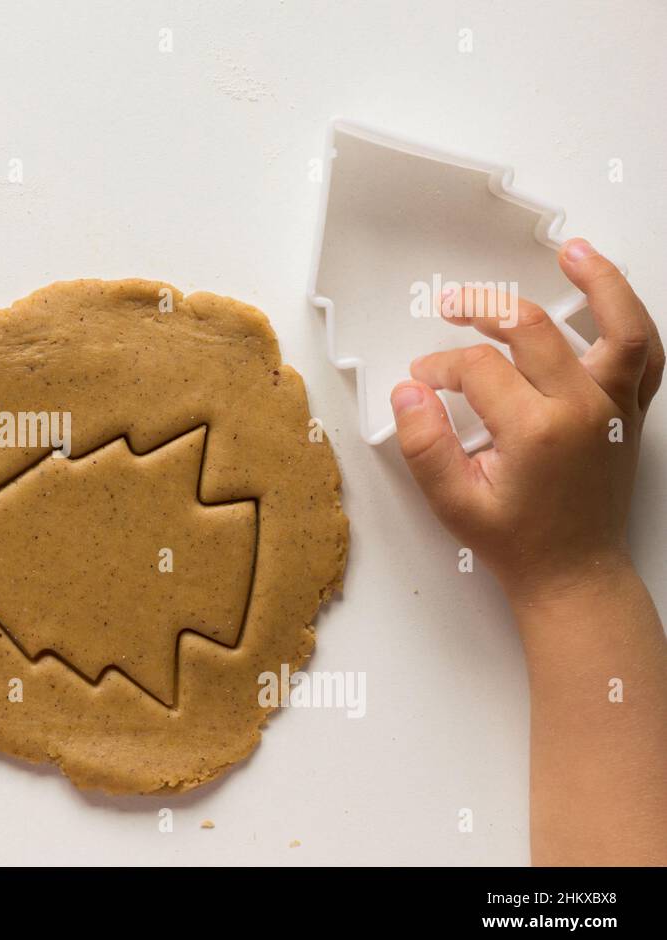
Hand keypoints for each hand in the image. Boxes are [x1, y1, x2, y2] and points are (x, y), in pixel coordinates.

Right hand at [390, 238, 663, 602]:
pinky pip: (644, 354)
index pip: (478, 368)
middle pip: (533, 329)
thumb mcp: (452, 503)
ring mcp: (614, 407)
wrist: (573, 573)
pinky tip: (610, 296)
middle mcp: (583, 409)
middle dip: (484, 310)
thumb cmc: (517, 542)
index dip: (440, 366)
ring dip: (597, 283)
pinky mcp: (628, 413)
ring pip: (619, 326)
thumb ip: (424, 444)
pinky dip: (630, 318)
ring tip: (572, 252)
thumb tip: (409, 392)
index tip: (422, 381)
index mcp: (537, 430)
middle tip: (452, 307)